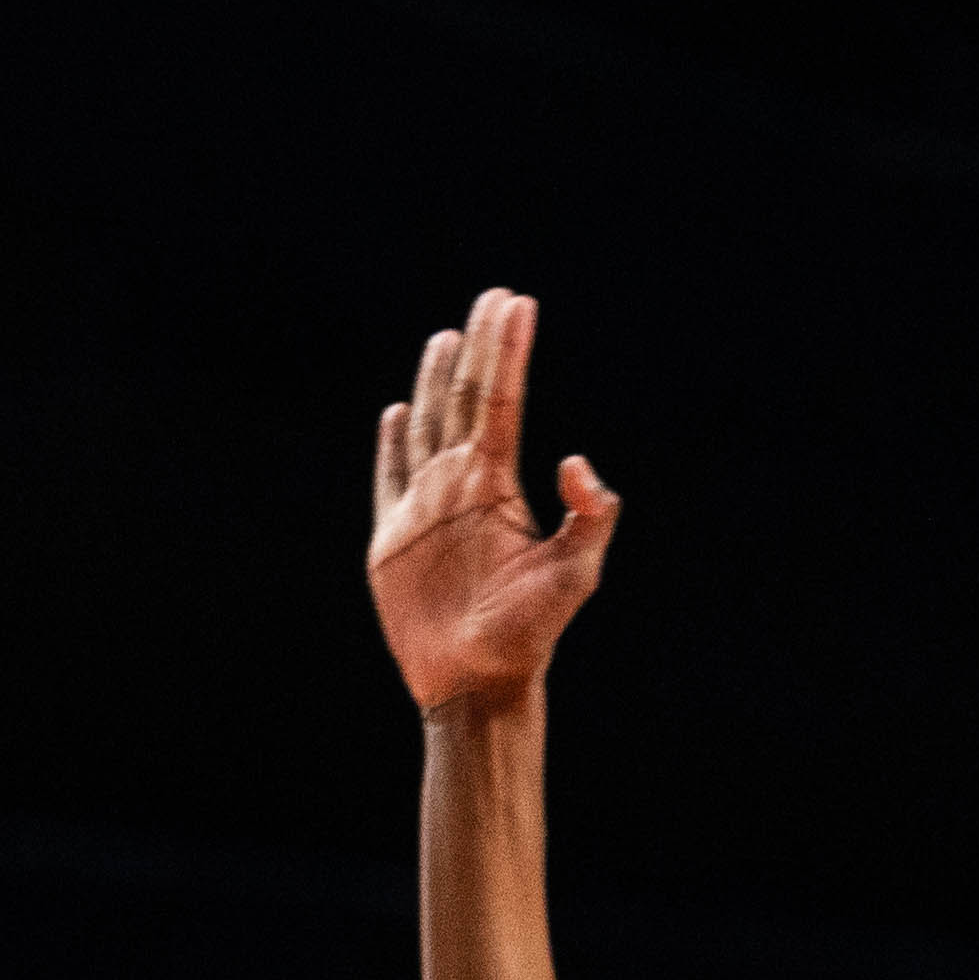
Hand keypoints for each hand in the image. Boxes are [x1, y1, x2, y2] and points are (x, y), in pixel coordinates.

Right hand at [367, 289, 621, 713]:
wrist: (477, 680)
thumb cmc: (529, 632)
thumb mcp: (575, 573)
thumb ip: (590, 515)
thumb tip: (578, 460)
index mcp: (497, 485)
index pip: (502, 401)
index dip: (508, 351)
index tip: (517, 303)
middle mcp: (460, 485)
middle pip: (466, 400)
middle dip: (479, 349)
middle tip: (491, 299)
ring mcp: (423, 507)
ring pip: (428, 427)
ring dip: (436, 382)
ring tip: (446, 338)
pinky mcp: (391, 538)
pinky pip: (388, 479)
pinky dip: (391, 445)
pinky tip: (399, 413)